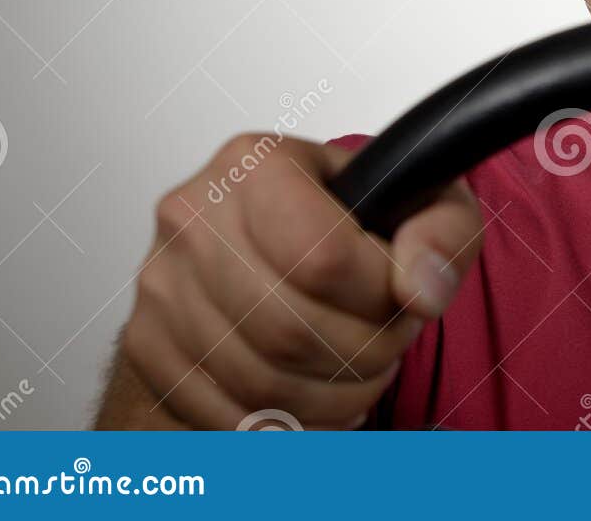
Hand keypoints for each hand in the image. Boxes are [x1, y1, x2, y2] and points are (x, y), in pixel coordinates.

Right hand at [111, 134, 483, 429]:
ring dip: (334, 397)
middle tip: (390, 342)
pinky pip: (224, 416)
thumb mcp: (422, 201)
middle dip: (364, 353)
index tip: (403, 295)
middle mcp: (193, 217)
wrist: (274, 239)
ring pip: (259, 382)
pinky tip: (321, 400)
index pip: (323, 255)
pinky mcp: (147, 347)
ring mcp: (160, 285)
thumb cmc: (349, 220)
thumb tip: (421, 288)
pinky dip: (290, 427)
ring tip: (363, 371)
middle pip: (290, 328)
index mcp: (257, 164)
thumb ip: (443, 233)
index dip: (380, 296)